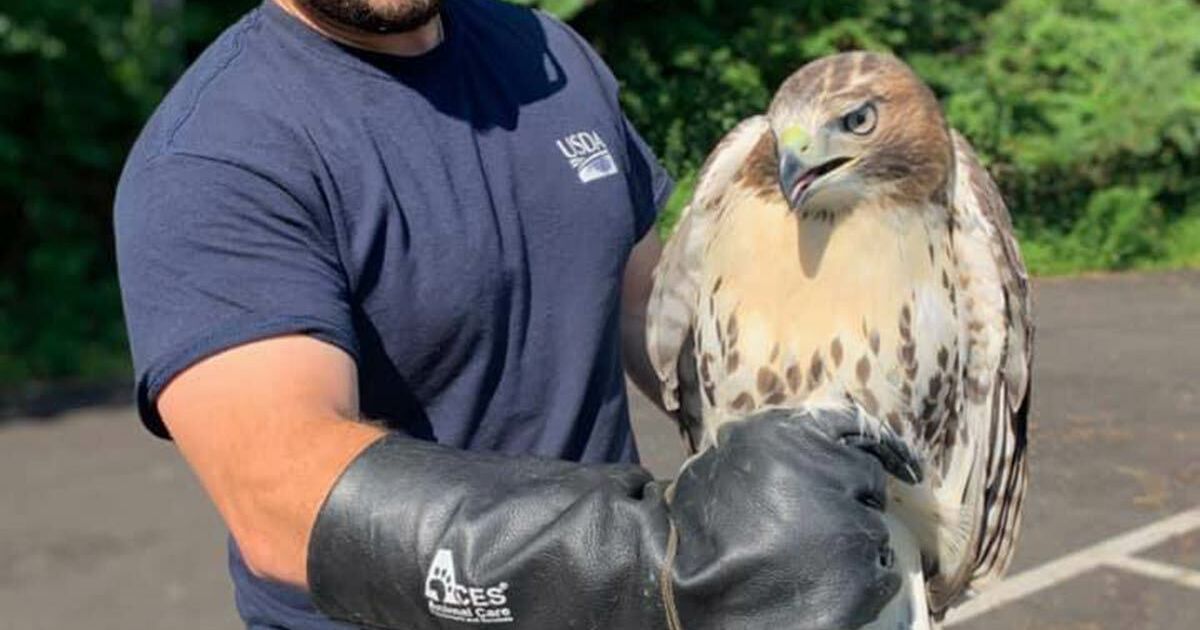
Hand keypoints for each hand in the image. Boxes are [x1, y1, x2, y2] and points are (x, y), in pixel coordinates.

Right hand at [667, 406, 921, 629]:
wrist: (675, 586)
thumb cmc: (694, 525)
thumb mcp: (729, 457)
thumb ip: (779, 447)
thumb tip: (832, 450)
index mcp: (786, 434)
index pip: (854, 426)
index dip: (884, 448)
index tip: (906, 468)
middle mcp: (823, 470)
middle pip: (866, 482)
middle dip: (851, 502)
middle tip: (818, 527)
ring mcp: (846, 524)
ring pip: (875, 530)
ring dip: (851, 544)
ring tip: (810, 564)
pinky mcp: (858, 574)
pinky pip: (881, 573)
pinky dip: (862, 582)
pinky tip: (829, 589)